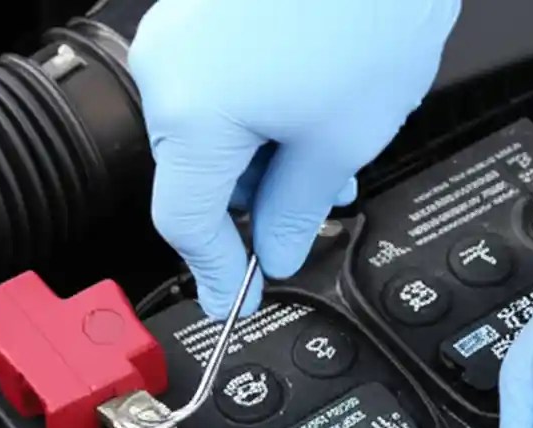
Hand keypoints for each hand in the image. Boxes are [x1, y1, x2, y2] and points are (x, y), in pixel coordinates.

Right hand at [129, 0, 460, 317]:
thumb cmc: (365, 5)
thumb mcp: (342, 137)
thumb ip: (299, 208)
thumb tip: (280, 247)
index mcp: (191, 111)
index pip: (185, 220)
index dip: (216, 269)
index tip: (238, 294)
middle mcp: (168, 66)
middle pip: (198, 170)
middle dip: (257, 201)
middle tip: (312, 211)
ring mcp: (180, 28)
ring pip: (212, 125)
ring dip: (264, 153)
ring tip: (329, 146)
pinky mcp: (202, 6)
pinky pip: (219, 81)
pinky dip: (259, 108)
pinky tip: (313, 102)